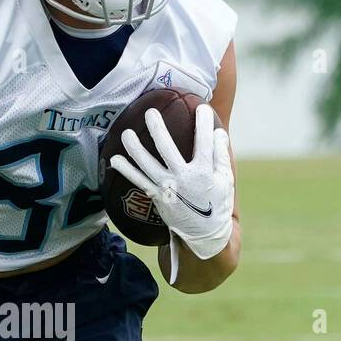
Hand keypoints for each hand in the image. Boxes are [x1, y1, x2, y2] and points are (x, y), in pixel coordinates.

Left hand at [109, 102, 233, 260]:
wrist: (204, 234)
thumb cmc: (216, 204)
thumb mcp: (226, 181)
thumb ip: (221, 156)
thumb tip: (219, 132)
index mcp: (203, 172)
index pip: (204, 142)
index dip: (203, 123)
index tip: (202, 106)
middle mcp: (183, 178)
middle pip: (167, 148)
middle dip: (157, 128)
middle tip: (150, 112)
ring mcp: (167, 188)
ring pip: (147, 164)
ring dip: (135, 148)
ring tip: (125, 133)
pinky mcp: (157, 197)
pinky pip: (138, 182)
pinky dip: (126, 170)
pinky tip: (115, 159)